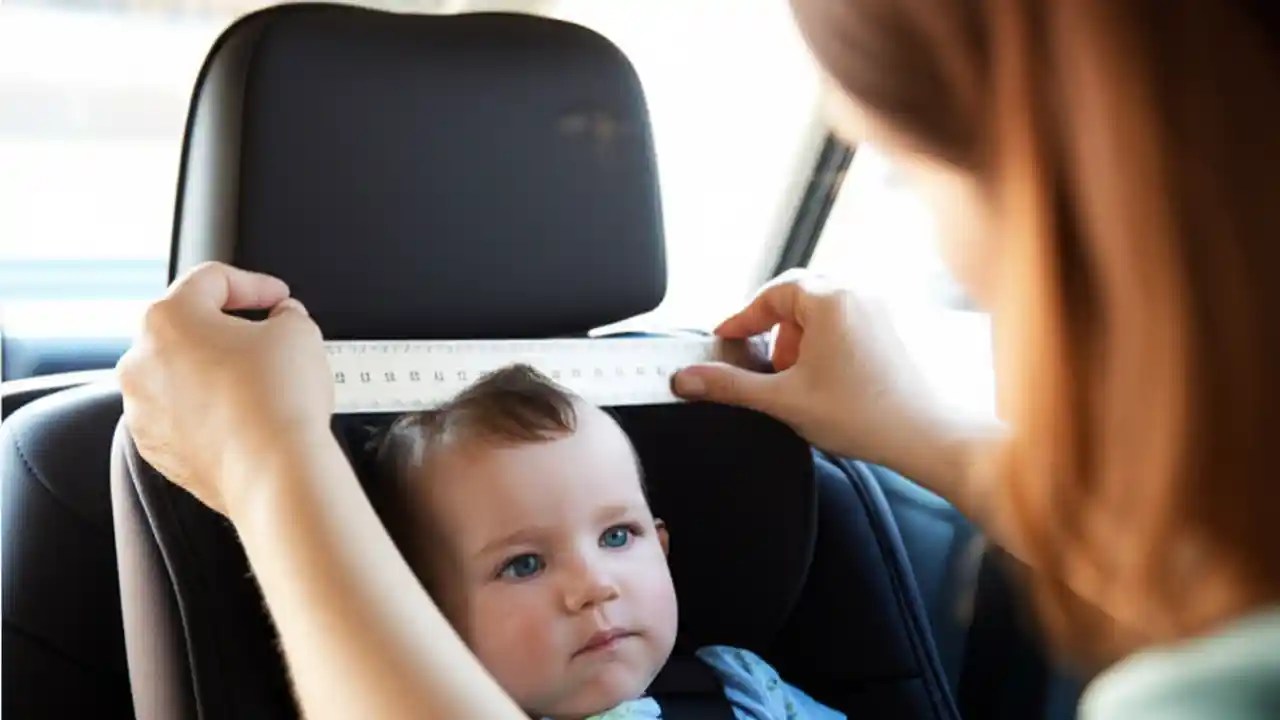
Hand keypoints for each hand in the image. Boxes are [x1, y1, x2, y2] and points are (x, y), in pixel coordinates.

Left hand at [117, 261, 332, 514]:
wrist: (274, 471)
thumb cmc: (279, 401)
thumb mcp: (299, 332)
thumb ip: (285, 314)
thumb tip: (282, 321)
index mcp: (168, 318)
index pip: (212, 280)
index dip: (256, 285)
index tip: (278, 299)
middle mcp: (140, 361)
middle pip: (187, 328)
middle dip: (229, 329)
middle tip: (268, 339)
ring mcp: (142, 408)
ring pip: (180, 374)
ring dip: (215, 372)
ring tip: (258, 383)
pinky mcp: (154, 447)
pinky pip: (179, 415)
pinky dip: (207, 411)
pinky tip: (243, 416)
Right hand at [673, 270, 967, 476]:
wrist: (925, 435)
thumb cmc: (862, 414)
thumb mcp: (784, 400)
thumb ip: (730, 386)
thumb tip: (686, 379)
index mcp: (829, 300)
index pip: (770, 295)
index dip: (742, 320)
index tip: (725, 342)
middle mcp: (855, 294)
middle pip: (796, 296)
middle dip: (772, 328)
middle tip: (761, 360)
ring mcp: (877, 310)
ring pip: (821, 309)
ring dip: (798, 336)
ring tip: (793, 376)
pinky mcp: (889, 329)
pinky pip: (844, 320)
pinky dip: (822, 341)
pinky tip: (820, 379)